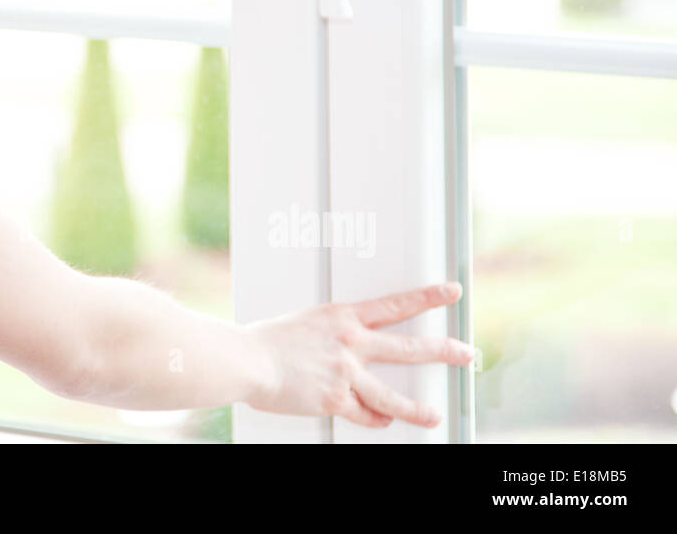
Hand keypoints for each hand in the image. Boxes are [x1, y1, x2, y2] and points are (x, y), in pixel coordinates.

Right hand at [239, 281, 473, 427]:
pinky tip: (381, 421)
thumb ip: (330, 336)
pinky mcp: (335, 399)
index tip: (449, 292)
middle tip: (466, 353)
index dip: (427, 298)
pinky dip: (373, 418)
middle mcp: (350, 343)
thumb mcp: (305, 324)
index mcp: (342, 317)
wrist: (247, 360)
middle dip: (443, 351)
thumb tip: (342, 350)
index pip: (395, 304)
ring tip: (432, 415)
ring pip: (392, 395)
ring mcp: (345, 372)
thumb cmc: (266, 342)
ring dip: (416, 408)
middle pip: (408, 348)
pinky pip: (364, 413)